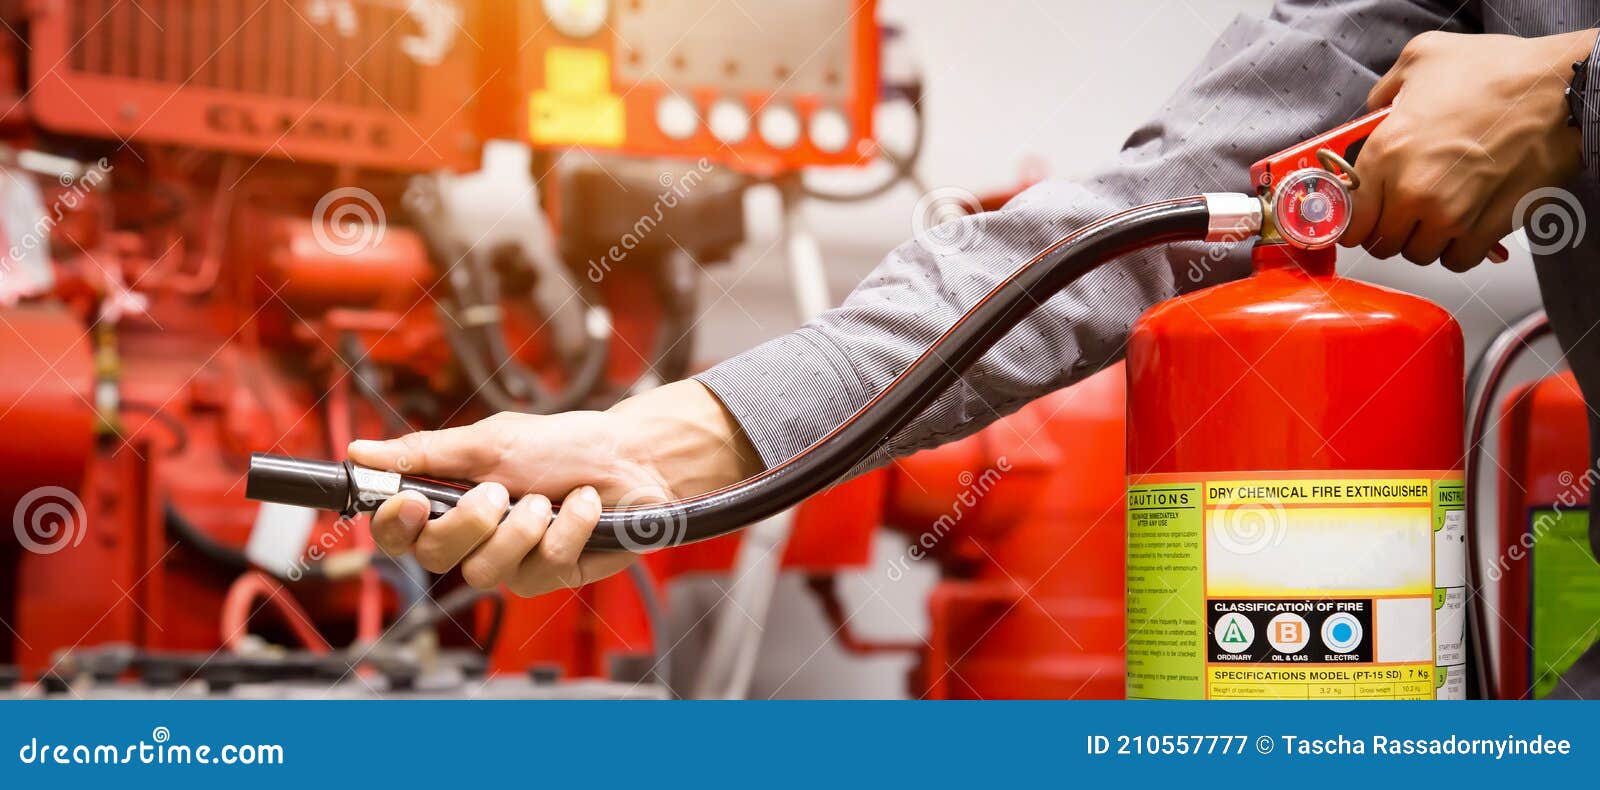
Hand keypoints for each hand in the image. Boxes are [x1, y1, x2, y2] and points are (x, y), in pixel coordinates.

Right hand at [347, 380, 761, 596]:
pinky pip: (542, 567)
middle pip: (436, 557)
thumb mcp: (491, 440)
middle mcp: (475, 537)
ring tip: (549, 497)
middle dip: (468, 523)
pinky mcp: (552, 574)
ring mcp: (514, 561)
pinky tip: (582, 506)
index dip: (393, 527)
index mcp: (451, 501)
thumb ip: (426, 454)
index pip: (398, 534)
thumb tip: (361, 452)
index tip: (410, 504)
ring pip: (488, 570)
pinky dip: (566, 528)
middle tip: (498, 491)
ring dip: (522, 527)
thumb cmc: (565, 444)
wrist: (634, 458)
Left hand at [1342, 29, 1596, 270]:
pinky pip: (1457, 261)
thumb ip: (1385, 90)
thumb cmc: (1501, 73)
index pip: (1348, 219)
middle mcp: (1412, 191)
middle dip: (1391, 229)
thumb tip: (1375, 107)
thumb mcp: (1423, 59)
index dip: (1355, 220)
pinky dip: (1458, 250)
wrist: (1563, 90)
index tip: (1365, 215)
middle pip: (1382, 242)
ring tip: (1441, 211)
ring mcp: (1450, 216)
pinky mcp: (1486, 230)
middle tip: (1406, 209)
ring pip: (1419, 254)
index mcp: (1386, 153)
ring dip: (1426, 239)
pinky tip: (1465, 224)